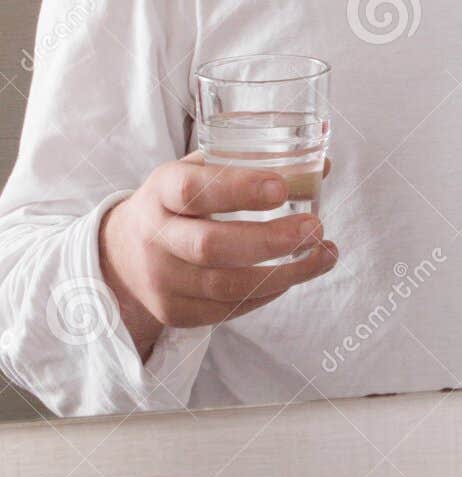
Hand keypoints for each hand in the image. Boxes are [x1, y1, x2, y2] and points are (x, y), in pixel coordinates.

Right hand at [99, 149, 337, 361]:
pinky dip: (268, 293)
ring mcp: (163, 281)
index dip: (238, 189)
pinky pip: (228, 309)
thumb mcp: (199, 171)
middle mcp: (156, 237)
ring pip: (226, 285)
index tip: (282, 187)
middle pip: (211, 246)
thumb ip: (253, 164)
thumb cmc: (179, 202)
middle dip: (270, 240)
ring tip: (323, 255)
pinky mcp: (175, 312)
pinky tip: (295, 274)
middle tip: (315, 228)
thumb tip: (322, 167)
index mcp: (160, 191)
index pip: (192, 189)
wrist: (124, 253)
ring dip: (284, 273)